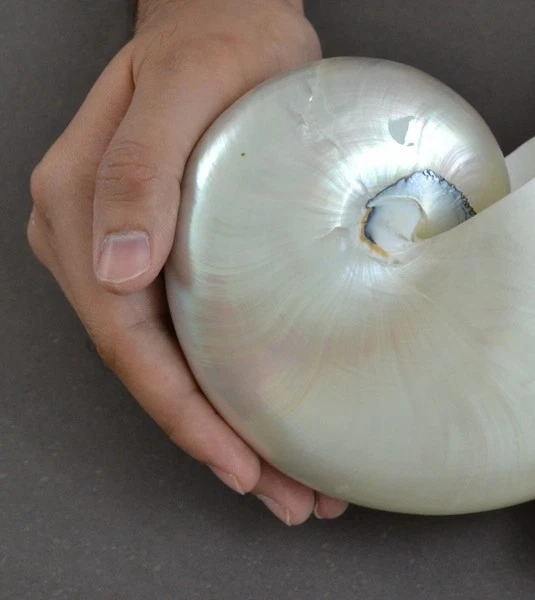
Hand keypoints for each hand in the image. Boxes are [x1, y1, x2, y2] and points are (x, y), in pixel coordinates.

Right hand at [27, 0, 348, 523]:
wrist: (231, 20)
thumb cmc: (215, 45)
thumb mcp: (178, 92)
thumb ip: (135, 173)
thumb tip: (116, 272)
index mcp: (80, 216)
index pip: (130, 344)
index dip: (185, 415)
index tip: (240, 464)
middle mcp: (99, 246)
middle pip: (157, 371)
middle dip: (221, 444)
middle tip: (289, 495)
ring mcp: (135, 254)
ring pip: (181, 365)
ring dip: (236, 430)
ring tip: (296, 481)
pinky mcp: (177, 254)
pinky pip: (200, 336)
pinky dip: (240, 386)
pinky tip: (280, 418)